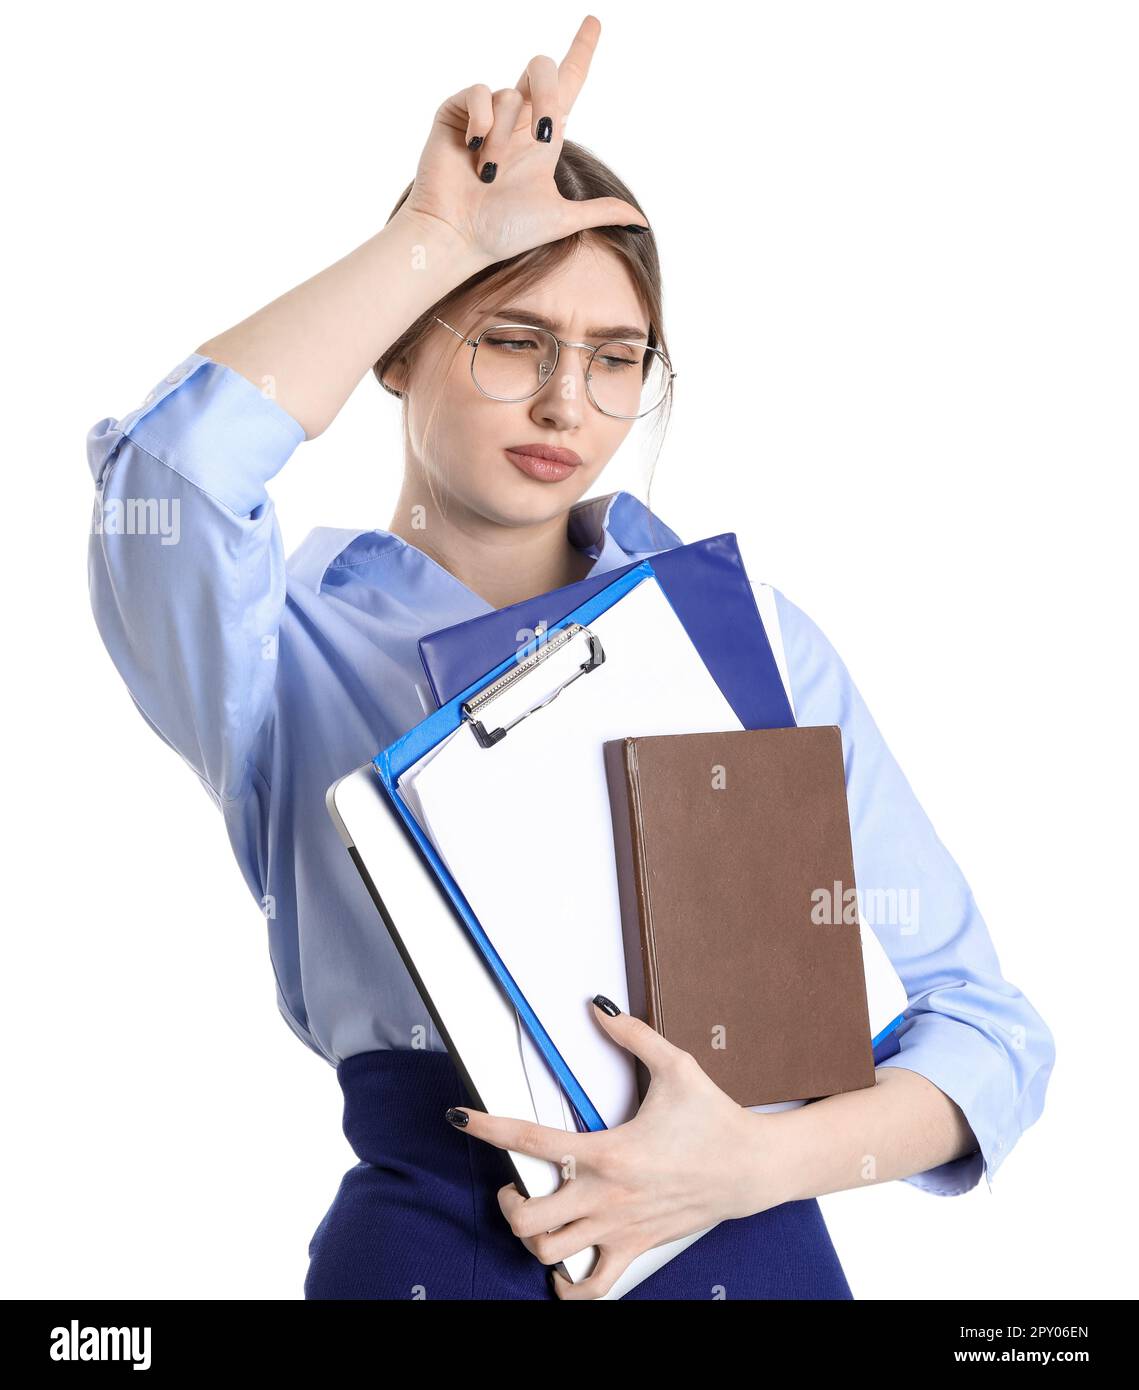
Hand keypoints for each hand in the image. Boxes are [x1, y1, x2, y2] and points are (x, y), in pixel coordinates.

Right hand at [397, 14, 649, 267]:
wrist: (459, 238)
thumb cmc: (504, 233)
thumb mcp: (561, 220)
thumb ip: (599, 211)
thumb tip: (641, 221)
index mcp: (543, 137)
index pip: (568, 83)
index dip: (581, 50)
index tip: (594, 22)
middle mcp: (517, 120)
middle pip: (543, 69)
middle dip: (549, 94)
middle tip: (546, 137)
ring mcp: (486, 115)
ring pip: (509, 96)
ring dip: (502, 141)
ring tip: (488, 176)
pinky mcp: (456, 113)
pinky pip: (479, 93)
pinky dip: (481, 121)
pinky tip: (472, 150)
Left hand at [445, 999, 789, 1299]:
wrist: (751, 1168)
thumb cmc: (714, 1119)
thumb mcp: (676, 1066)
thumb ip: (633, 1035)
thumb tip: (599, 1007)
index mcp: (607, 1150)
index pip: (531, 1139)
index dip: (488, 1127)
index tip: (461, 1118)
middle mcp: (606, 1195)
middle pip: (528, 1217)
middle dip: (507, 1201)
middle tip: (512, 1183)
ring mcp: (619, 1228)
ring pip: (549, 1253)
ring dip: (530, 1237)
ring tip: (535, 1214)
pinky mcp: (635, 1248)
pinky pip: (591, 1288)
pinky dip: (566, 1285)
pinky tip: (560, 1266)